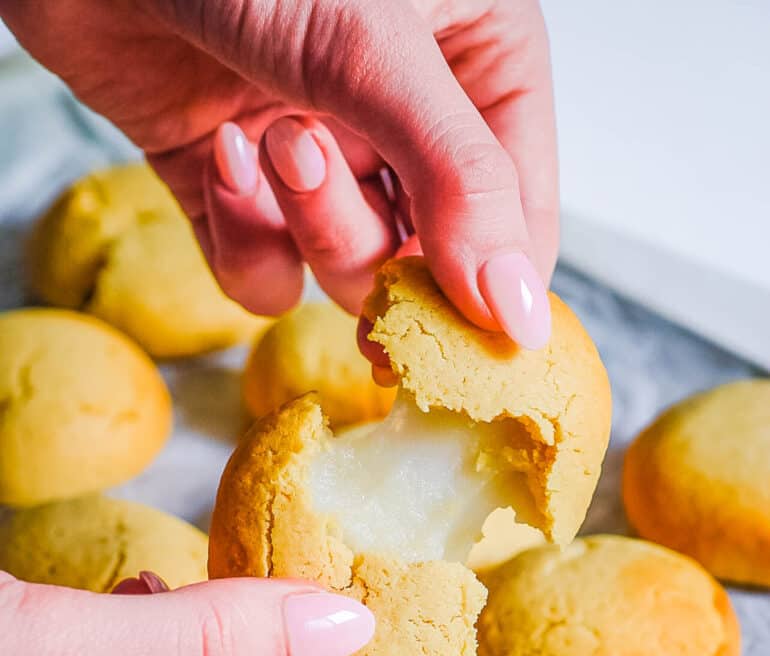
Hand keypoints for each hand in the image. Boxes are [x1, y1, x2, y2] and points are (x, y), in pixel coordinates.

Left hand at [2, 0, 557, 348]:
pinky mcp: (236, 188)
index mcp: (474, 63)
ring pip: (345, 268)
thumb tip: (518, 310)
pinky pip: (266, 272)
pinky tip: (219, 158)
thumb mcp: (373, 47)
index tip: (460, 341)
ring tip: (270, 139)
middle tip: (318, 174)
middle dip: (371, 238)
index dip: (491, 284)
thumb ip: (459, 181)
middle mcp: (403, 119)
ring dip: (305, 224)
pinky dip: (242, 241)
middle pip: (426, 257)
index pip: (518, 214)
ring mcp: (320, 154)